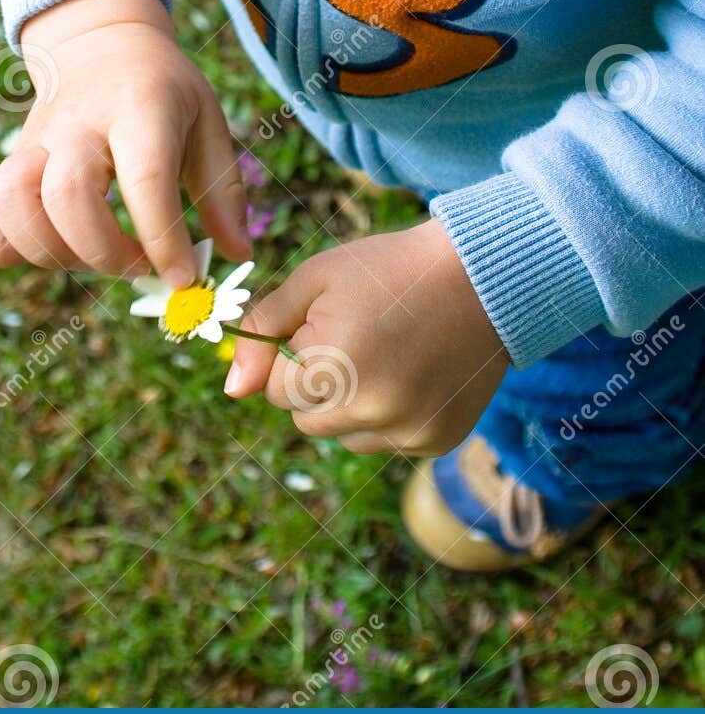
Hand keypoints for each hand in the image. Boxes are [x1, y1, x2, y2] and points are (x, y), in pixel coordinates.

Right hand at [0, 0, 249, 286]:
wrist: (99, 44)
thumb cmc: (163, 91)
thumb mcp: (207, 121)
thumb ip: (223, 192)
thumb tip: (238, 257)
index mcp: (140, 106)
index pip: (144, 178)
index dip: (162, 238)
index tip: (181, 276)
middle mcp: (78, 123)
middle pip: (69, 195)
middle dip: (106, 252)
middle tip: (140, 265)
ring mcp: (33, 142)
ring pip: (15, 205)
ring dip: (56, 253)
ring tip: (95, 255)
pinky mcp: (6, 162)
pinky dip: (3, 247)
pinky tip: (46, 248)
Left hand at [224, 220, 508, 454]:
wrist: (481, 276)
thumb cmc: (387, 270)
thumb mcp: (314, 280)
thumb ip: (264, 329)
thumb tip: (231, 390)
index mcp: (331, 367)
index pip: (275, 389)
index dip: (293, 353)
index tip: (325, 324)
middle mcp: (370, 411)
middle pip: (305, 419)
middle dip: (317, 382)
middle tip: (355, 336)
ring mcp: (407, 432)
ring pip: (345, 435)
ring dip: (351, 404)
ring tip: (385, 353)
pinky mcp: (437, 441)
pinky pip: (387, 442)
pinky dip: (389, 415)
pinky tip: (412, 372)